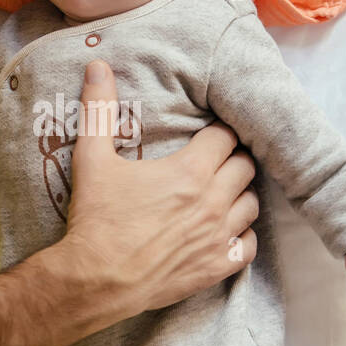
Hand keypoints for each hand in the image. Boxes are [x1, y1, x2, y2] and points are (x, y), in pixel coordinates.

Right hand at [62, 60, 259, 316]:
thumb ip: (98, 109)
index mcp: (190, 170)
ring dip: (239, 194)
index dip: (217, 133)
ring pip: (252, 204)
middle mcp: (213, 201)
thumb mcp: (92, 159)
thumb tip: (97, 65)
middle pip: (246, 166)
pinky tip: (223, 231)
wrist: (96, 279)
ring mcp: (218, 236)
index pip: (226, 136)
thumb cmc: (96, 219)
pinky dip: (241, 235)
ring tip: (220, 193)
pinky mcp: (216, 266)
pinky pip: (249, 244)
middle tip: (214, 162)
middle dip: (232, 159)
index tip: (207, 135)